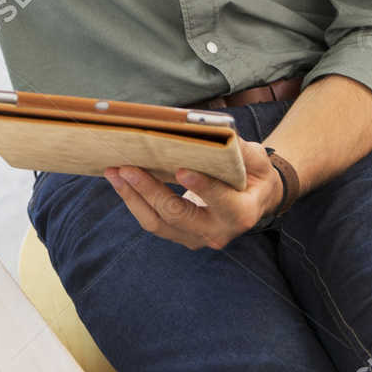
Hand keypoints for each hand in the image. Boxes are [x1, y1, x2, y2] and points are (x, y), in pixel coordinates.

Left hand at [104, 137, 282, 250]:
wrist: (254, 200)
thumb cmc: (255, 174)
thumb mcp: (257, 159)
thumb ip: (241, 150)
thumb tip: (215, 133)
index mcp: (242, 212)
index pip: (222, 202)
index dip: (202, 187)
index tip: (181, 170)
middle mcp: (219, 231)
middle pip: (179, 215)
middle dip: (150, 190)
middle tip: (127, 167)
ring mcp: (197, 238)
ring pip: (158, 223)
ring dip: (133, 196)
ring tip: (114, 172)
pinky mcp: (181, 236)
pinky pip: (152, 222)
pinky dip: (134, 200)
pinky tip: (121, 181)